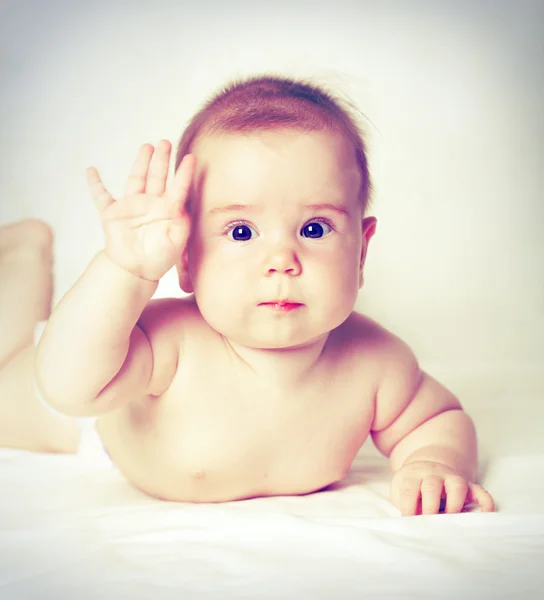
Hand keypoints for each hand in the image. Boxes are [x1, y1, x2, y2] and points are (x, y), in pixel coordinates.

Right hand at [86, 140, 194, 281]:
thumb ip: (180, 223)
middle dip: (162, 159)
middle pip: (157, 176)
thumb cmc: (160, 259)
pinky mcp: (112, 214)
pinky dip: (95, 184)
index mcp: (168, 210)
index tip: (191, 158)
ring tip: (147, 146)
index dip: (184, 173)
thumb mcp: (176, 242)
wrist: (136, 272)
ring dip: (141, 162)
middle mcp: (151, 204)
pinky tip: (91, 170)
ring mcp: (131, 207)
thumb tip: (179, 203)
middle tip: (166, 142)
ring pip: (136, 179)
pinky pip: (101, 196)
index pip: (178, 187)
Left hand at [390, 460, 494, 515]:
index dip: (408, 507)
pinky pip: (480, 491)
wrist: (426, 467)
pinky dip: (485, 503)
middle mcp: (433, 475)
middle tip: (429, 525)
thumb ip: (405, 505)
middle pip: (432, 486)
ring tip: (451, 523)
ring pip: (457, 485)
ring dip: (455, 504)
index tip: (409, 523)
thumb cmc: (411, 487)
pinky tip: (486, 515)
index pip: (409, 489)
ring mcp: (452, 478)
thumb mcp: (400, 492)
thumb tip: (412, 526)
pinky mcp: (468, 486)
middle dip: (430, 507)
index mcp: (413, 476)